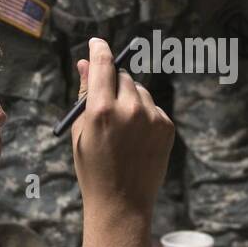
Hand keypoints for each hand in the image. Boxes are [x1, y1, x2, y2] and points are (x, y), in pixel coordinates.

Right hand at [73, 39, 173, 246]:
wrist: (122, 203)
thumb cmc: (93, 168)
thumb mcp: (81, 131)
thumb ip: (85, 94)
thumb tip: (86, 62)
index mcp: (102, 110)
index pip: (103, 64)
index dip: (99, 49)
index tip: (97, 42)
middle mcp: (130, 109)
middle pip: (123, 76)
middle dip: (114, 83)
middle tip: (106, 102)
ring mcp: (152, 117)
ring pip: (140, 91)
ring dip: (130, 99)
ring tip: (121, 130)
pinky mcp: (167, 127)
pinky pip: (153, 109)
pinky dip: (144, 116)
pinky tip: (136, 140)